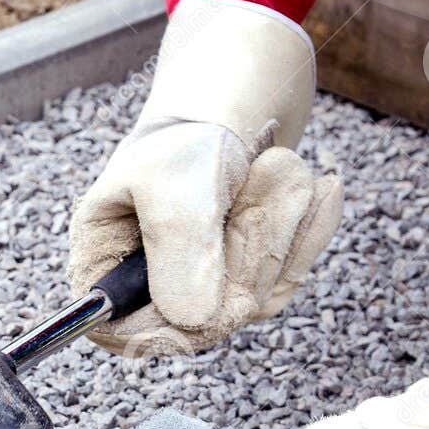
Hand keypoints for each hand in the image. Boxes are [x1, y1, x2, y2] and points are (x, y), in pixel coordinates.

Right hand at [69, 0, 342, 357]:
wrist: (236, 99)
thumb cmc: (189, 133)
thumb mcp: (174, 181)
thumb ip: (180, 249)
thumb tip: (195, 320)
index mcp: (104, 260)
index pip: (116, 329)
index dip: (161, 329)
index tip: (216, 300)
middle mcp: (148, 285)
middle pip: (201, 319)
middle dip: (247, 250)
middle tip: (267, 176)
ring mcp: (200, 290)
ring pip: (254, 298)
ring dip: (280, 225)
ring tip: (278, 164)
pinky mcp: (246, 282)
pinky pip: (287, 277)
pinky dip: (308, 229)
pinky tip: (323, 187)